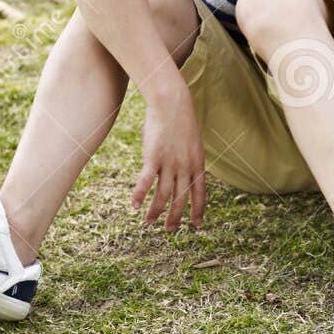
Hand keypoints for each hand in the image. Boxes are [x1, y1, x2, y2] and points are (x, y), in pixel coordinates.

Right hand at [131, 88, 205, 231]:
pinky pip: (145, 181)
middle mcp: (185, 167)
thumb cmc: (181, 120)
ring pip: (163, 194)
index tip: (197, 224)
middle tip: (170, 230)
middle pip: (181, 198)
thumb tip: (185, 170)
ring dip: (156, 210)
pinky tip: (134, 206)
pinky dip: (139, 195)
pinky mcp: (153, 157)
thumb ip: (190, 158)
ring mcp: (170, 163)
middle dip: (175, 216)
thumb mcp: (193, 142)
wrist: (172, 103)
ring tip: (149, 222)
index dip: (198, 210)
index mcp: (198, 163)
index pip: (200, 193)